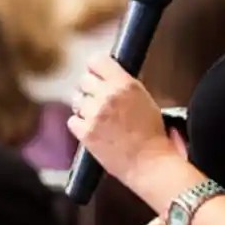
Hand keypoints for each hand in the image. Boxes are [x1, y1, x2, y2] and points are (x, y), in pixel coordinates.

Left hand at [67, 55, 178, 188]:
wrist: (150, 163)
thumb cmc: (152, 135)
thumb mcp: (144, 99)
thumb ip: (123, 85)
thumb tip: (106, 77)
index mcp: (125, 84)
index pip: (97, 61)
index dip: (95, 68)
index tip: (96, 74)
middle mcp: (107, 95)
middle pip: (83, 80)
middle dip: (89, 90)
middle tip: (98, 101)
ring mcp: (94, 114)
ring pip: (76, 100)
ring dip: (84, 107)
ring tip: (98, 119)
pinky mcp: (85, 132)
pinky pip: (72, 120)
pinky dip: (79, 125)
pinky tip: (92, 130)